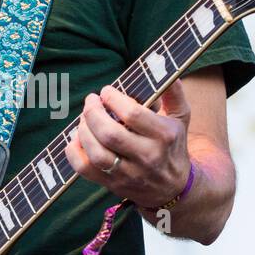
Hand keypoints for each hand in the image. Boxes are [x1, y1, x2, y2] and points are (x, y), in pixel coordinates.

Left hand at [64, 80, 191, 208]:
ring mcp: (129, 174)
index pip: (132, 114)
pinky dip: (74, 152)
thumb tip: (160, 66)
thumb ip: (173, 92)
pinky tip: (77, 138)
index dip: (113, 99)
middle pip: (110, 134)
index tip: (106, 91)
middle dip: (93, 113)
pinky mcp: (113, 184)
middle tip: (90, 102)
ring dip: (83, 131)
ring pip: (96, 153)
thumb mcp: (181, 117)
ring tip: (84, 119)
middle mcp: (147, 156)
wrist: (173, 188)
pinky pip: (85, 169)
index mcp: (164, 136)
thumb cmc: (172, 145)